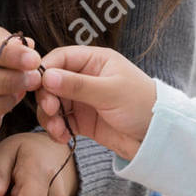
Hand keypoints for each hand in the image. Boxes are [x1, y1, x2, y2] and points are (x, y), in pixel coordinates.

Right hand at [34, 46, 156, 159]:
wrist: (157, 137)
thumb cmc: (141, 104)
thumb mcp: (110, 92)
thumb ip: (77, 85)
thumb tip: (46, 76)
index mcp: (95, 60)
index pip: (60, 58)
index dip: (45, 70)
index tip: (38, 85)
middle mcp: (85, 77)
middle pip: (51, 82)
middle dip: (46, 97)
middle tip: (51, 110)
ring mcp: (82, 99)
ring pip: (52, 103)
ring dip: (49, 116)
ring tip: (58, 129)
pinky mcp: (82, 120)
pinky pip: (60, 121)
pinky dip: (57, 129)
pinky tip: (62, 137)